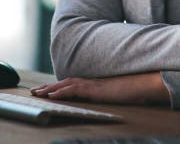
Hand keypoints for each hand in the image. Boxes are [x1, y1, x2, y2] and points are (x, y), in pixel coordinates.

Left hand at [30, 73, 168, 104]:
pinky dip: (61, 92)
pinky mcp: (95, 89)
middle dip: (48, 87)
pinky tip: (52, 96)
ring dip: (49, 89)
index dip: (56, 86)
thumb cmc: (133, 90)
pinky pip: (74, 90)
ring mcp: (92, 84)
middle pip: (64, 83)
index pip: (71, 83)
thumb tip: (102, 98)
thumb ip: (106, 95)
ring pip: (65, 85)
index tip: (44, 90)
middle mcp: (90, 82)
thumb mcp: (116, 94)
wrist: (145, 84)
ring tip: (37, 93)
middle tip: (34, 91)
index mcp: (94, 83)